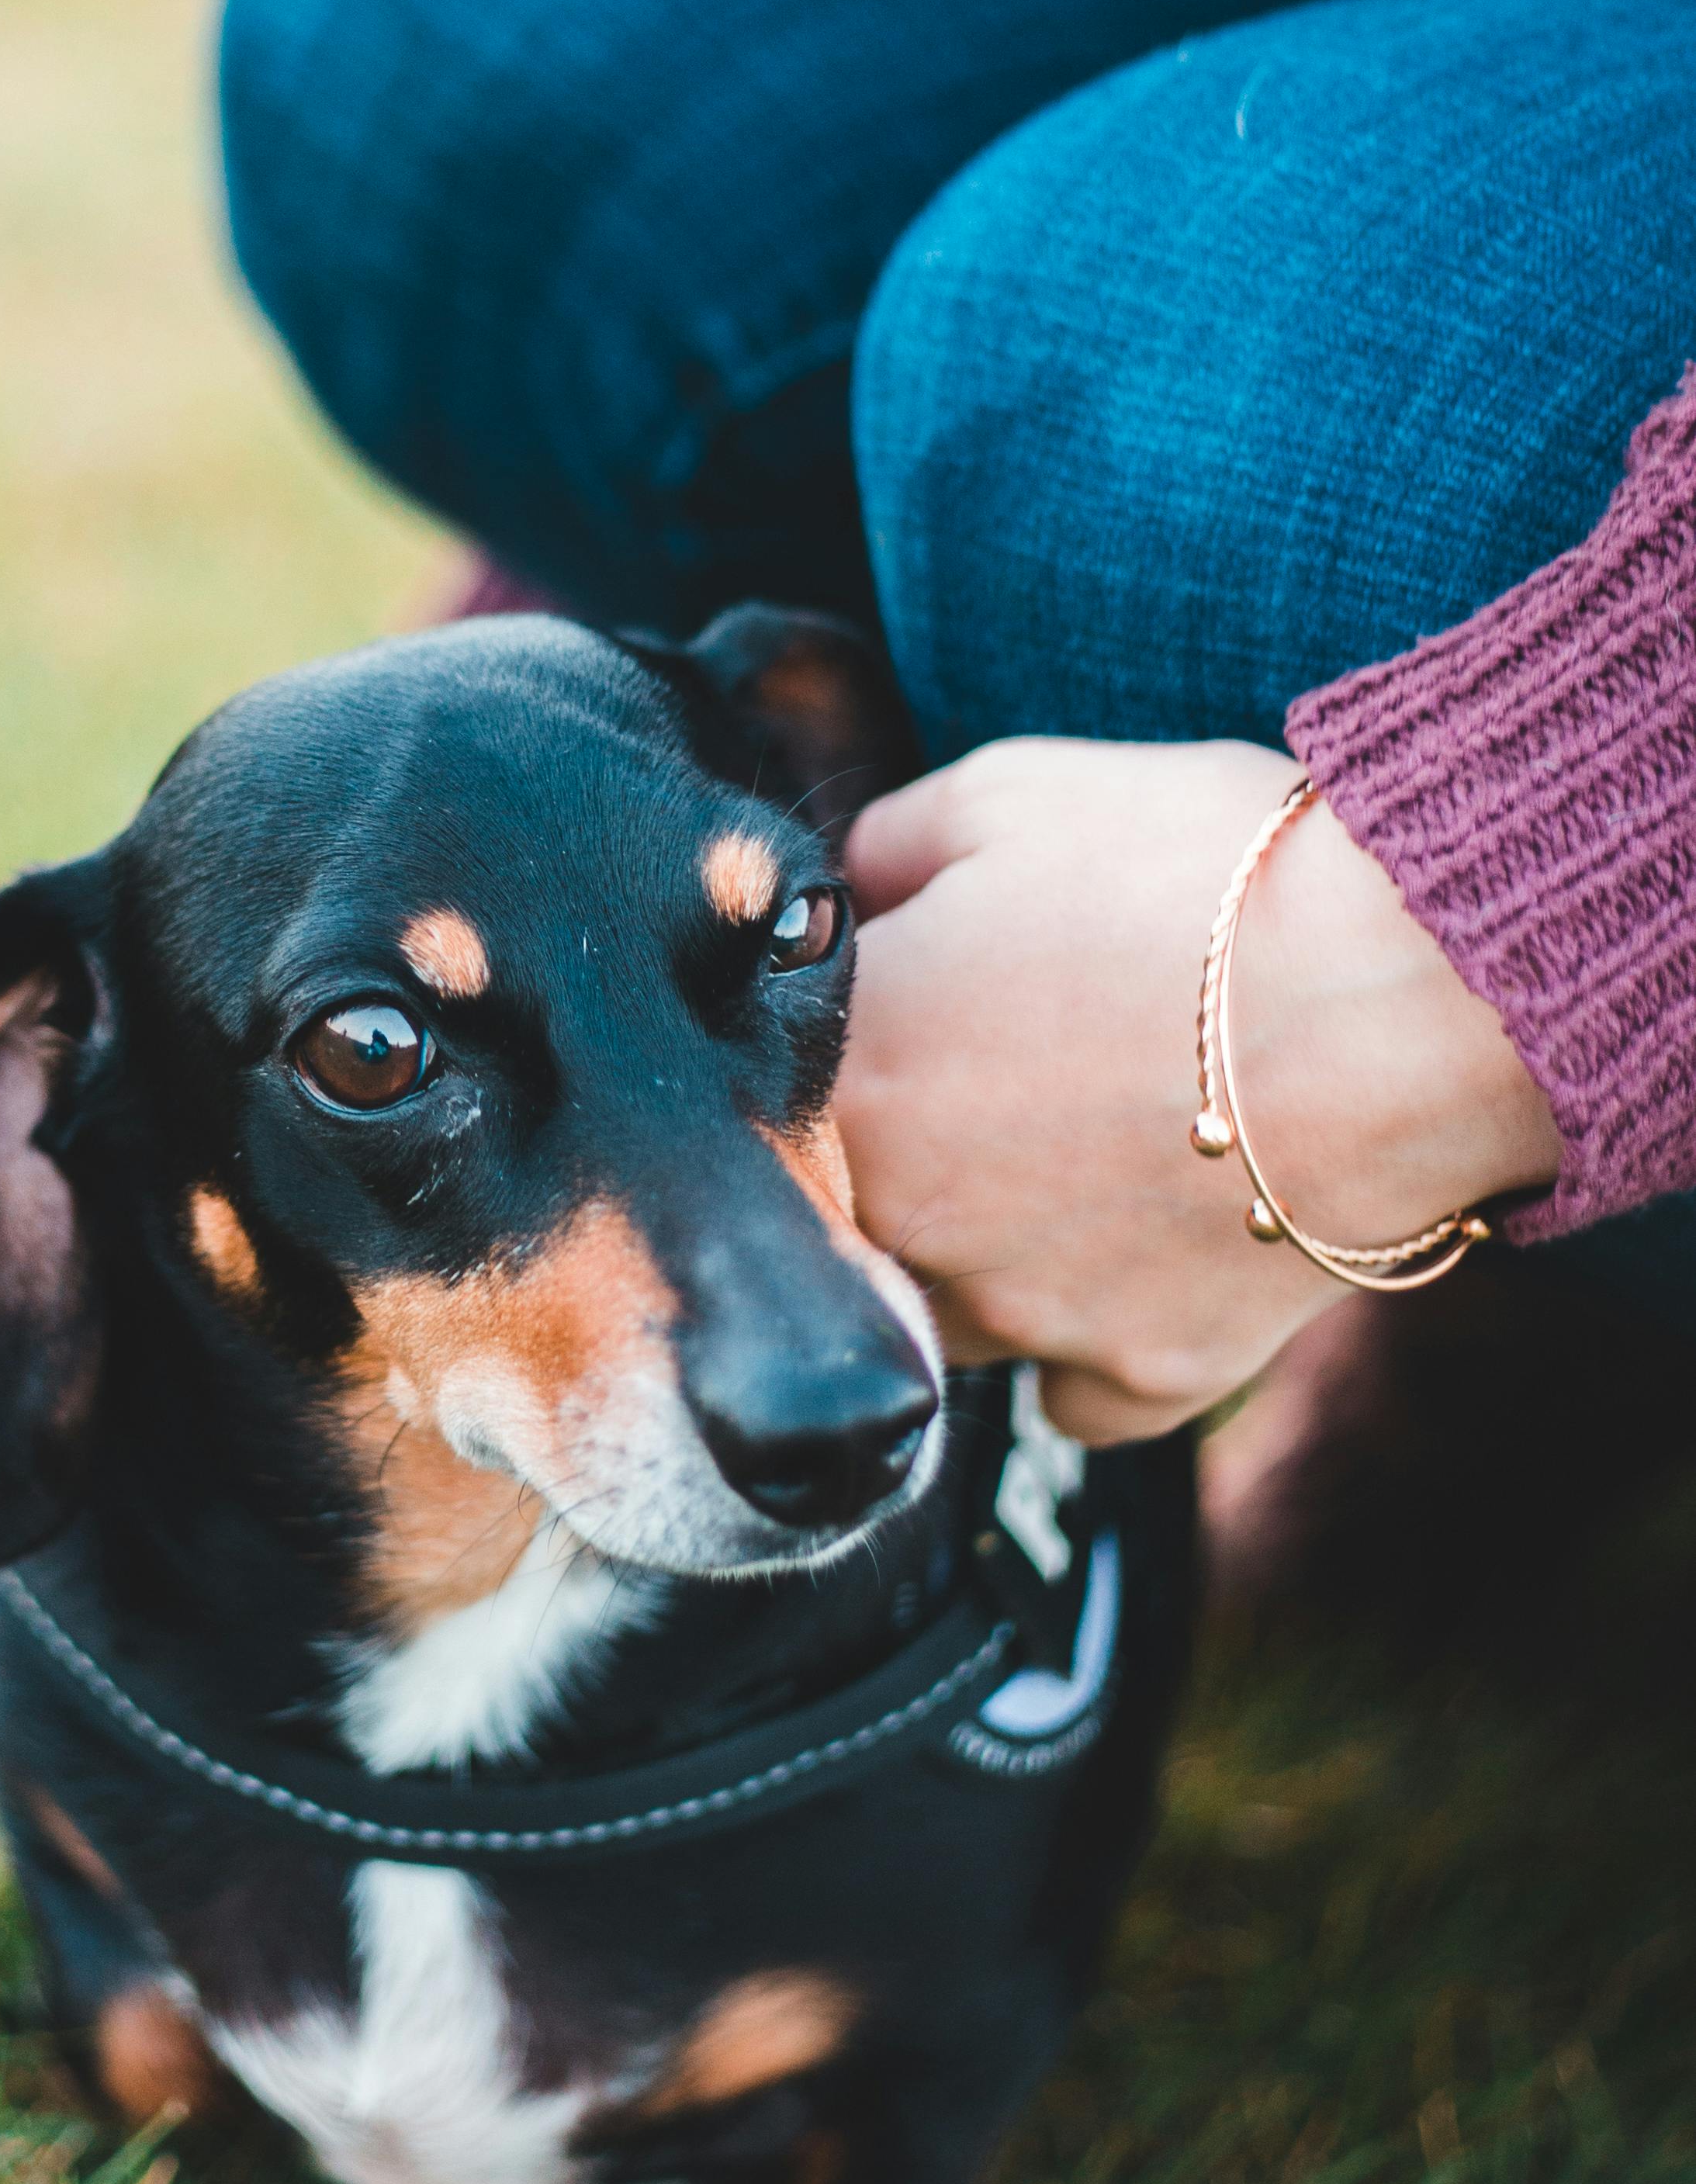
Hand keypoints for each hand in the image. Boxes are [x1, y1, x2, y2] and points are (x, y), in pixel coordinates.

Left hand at [837, 738, 1560, 1443]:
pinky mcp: (1139, 1379)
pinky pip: (1078, 1388)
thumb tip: (842, 892)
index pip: (778, 1092)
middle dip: (915, 1160)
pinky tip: (1151, 1255)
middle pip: (858, 1217)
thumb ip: (883, 848)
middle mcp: (909, 1224)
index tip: (920, 1010)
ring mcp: (1023, 1317)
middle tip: (1015, 1087)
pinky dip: (1101, 1338)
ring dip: (992, 1257)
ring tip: (1087, 1165)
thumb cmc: (1202, 875)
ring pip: (952, 1315)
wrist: (1405, 997)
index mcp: (852, 1079)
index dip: (854, 1046)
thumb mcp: (1011, 796)